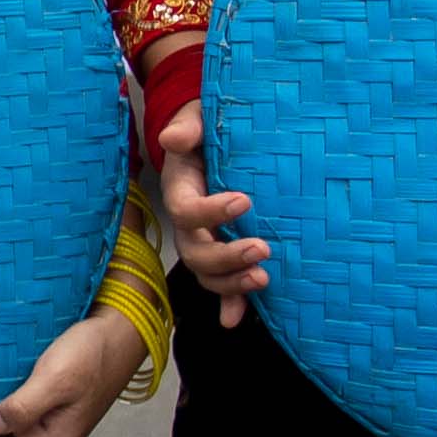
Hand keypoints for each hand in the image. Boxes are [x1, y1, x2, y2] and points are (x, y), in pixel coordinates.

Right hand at [154, 100, 264, 325]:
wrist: (218, 138)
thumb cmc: (210, 126)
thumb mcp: (199, 117)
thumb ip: (188, 126)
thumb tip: (173, 138)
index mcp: (181, 189)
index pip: (184, 210)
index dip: (210, 211)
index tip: (245, 200)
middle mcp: (190, 222)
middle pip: (194, 252)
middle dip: (226, 257)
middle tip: (261, 248)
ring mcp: (206, 240)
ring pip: (207, 274)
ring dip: (231, 284)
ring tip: (263, 278)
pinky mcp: (225, 250)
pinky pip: (222, 285)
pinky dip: (229, 305)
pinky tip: (235, 319)